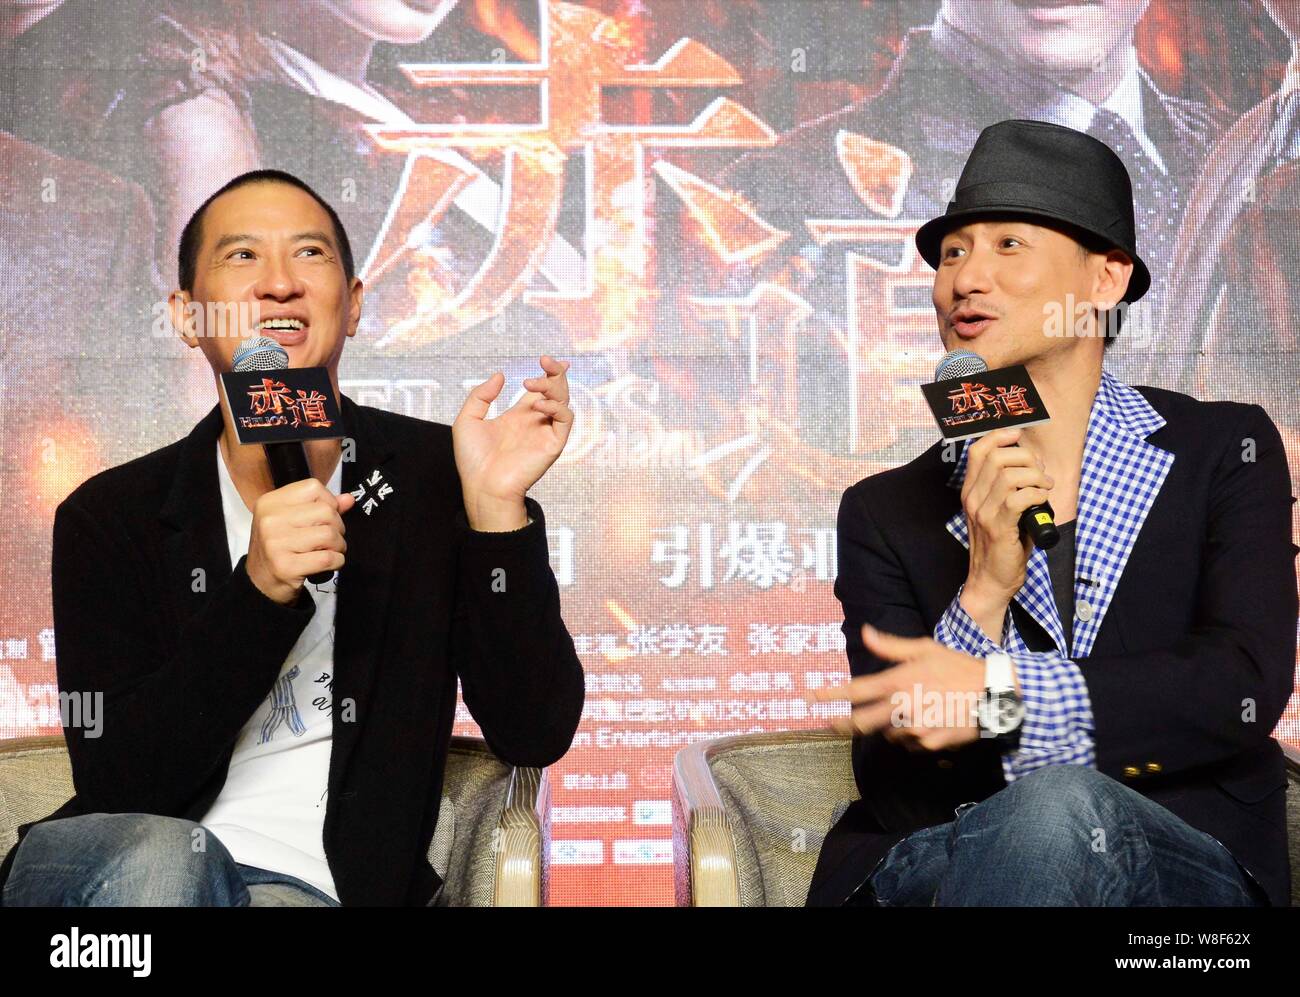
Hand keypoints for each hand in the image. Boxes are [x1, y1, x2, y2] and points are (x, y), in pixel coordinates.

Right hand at [245, 478, 354, 604]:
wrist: (260, 583)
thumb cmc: (279, 547)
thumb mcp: (292, 520)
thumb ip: (320, 507)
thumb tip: (348, 499)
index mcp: (270, 502)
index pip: (314, 488)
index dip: (329, 502)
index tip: (325, 517)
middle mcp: (270, 520)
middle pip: (326, 511)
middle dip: (337, 526)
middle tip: (330, 538)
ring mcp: (275, 543)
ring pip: (329, 534)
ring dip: (338, 545)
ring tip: (329, 550)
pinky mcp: (286, 566)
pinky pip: (328, 558)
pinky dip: (337, 561)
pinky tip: (328, 563)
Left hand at [453, 355, 573, 530]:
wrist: (482, 486)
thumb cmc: (473, 461)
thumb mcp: (468, 419)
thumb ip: (481, 395)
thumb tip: (500, 375)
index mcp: (518, 417)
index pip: (540, 391)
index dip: (548, 374)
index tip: (547, 360)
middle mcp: (535, 422)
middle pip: (556, 391)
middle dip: (555, 373)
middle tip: (545, 361)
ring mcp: (545, 432)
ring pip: (563, 401)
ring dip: (554, 386)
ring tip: (532, 384)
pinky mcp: (553, 444)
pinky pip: (565, 420)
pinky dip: (556, 407)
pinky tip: (537, 405)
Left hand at [813, 624, 989, 750]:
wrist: (994, 694)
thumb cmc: (959, 667)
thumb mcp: (925, 648)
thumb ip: (891, 645)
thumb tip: (865, 632)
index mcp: (898, 681)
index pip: (855, 690)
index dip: (829, 695)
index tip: (809, 697)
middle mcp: (902, 706)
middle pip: (860, 723)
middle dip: (840, 724)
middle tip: (829, 723)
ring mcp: (915, 728)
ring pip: (888, 733)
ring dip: (889, 725)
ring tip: (914, 710)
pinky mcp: (929, 744)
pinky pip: (910, 742)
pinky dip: (911, 734)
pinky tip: (928, 721)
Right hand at [960, 426, 1051, 617]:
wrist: (990, 580)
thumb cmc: (1002, 544)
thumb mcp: (999, 511)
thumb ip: (1008, 487)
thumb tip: (1032, 464)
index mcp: (970, 491)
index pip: (978, 451)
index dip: (1000, 436)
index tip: (1019, 436)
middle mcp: (972, 498)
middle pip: (997, 457)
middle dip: (1026, 458)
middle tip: (1040, 473)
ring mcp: (983, 512)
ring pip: (1009, 475)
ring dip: (1035, 477)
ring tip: (1045, 487)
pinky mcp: (998, 527)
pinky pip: (1018, 498)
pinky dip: (1036, 494)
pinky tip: (1042, 500)